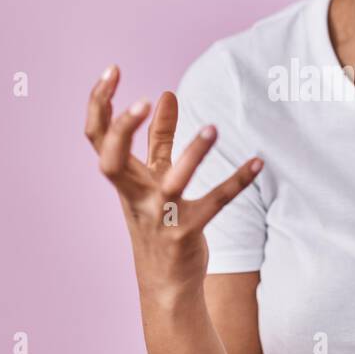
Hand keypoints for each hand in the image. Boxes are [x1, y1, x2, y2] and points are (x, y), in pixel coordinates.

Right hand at [84, 65, 262, 301]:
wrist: (166, 284)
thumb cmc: (158, 222)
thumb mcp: (154, 178)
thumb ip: (159, 137)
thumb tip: (167, 94)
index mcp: (123, 178)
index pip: (97, 137)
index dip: (99, 103)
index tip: (113, 69)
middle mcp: (134, 196)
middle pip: (110, 160)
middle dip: (121, 130)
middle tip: (141, 101)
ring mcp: (159, 216)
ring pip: (170, 183)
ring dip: (191, 155)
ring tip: (213, 128)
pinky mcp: (187, 232)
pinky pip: (214, 203)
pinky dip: (236, 182)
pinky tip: (257, 162)